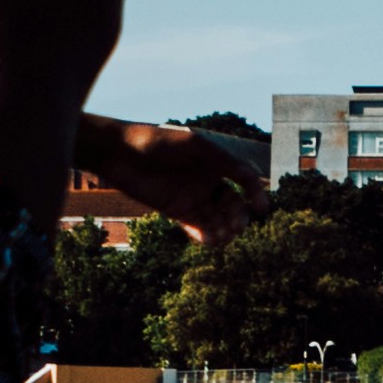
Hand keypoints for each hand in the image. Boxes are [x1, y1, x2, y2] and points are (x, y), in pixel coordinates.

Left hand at [90, 118, 268, 241]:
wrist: (121, 153)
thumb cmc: (157, 142)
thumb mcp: (193, 146)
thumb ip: (222, 160)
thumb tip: (251, 175)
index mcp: (217, 161)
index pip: (245, 179)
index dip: (256, 193)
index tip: (261, 208)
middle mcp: (208, 179)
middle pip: (234, 203)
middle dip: (238, 216)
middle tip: (237, 227)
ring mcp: (193, 196)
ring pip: (218, 218)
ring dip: (224, 229)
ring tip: (223, 237)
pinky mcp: (177, 210)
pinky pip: (198, 226)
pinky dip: (206, 235)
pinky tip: (210, 240)